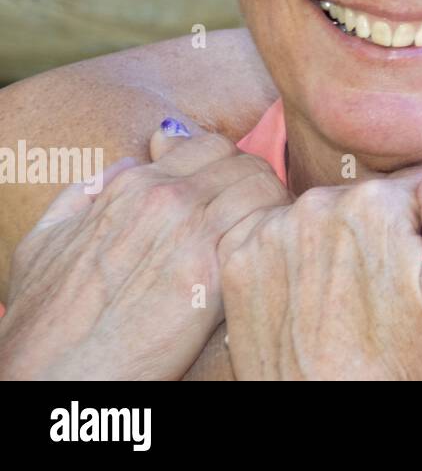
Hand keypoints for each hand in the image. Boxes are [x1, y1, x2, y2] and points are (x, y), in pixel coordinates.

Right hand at [0, 121, 289, 379]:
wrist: (52, 377)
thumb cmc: (45, 321)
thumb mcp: (44, 243)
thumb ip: (82, 195)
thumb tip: (127, 167)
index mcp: (133, 185)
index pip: (213, 146)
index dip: (232, 169)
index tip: (239, 194)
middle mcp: (166, 198)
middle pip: (246, 163)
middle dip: (261, 184)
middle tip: (267, 215)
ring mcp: (191, 230)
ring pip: (265, 189)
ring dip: (275, 209)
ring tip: (275, 239)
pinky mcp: (213, 273)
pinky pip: (266, 228)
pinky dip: (275, 236)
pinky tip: (271, 262)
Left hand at [218, 167, 421, 379]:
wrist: (329, 409)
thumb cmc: (397, 355)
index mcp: (375, 201)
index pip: (406, 188)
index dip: (414, 228)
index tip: (406, 269)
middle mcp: (316, 203)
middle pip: (359, 199)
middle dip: (371, 232)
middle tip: (374, 287)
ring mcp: (270, 230)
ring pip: (316, 216)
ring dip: (328, 243)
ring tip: (339, 296)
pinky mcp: (238, 257)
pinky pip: (272, 235)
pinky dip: (287, 258)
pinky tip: (304, 295)